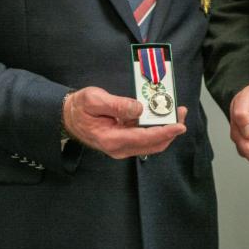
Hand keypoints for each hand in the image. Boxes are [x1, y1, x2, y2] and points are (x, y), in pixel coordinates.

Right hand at [62, 86, 186, 158]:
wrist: (67, 117)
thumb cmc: (79, 108)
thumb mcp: (94, 100)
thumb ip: (117, 105)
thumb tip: (139, 108)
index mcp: (112, 139)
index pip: (144, 138)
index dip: (164, 132)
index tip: (179, 125)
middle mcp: (119, 148)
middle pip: (152, 144)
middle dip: (170, 131)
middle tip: (181, 113)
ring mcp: (122, 147)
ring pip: (151, 143)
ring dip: (166, 130)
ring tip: (176, 112)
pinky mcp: (124, 141)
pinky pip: (145, 138)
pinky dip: (157, 129)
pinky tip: (162, 116)